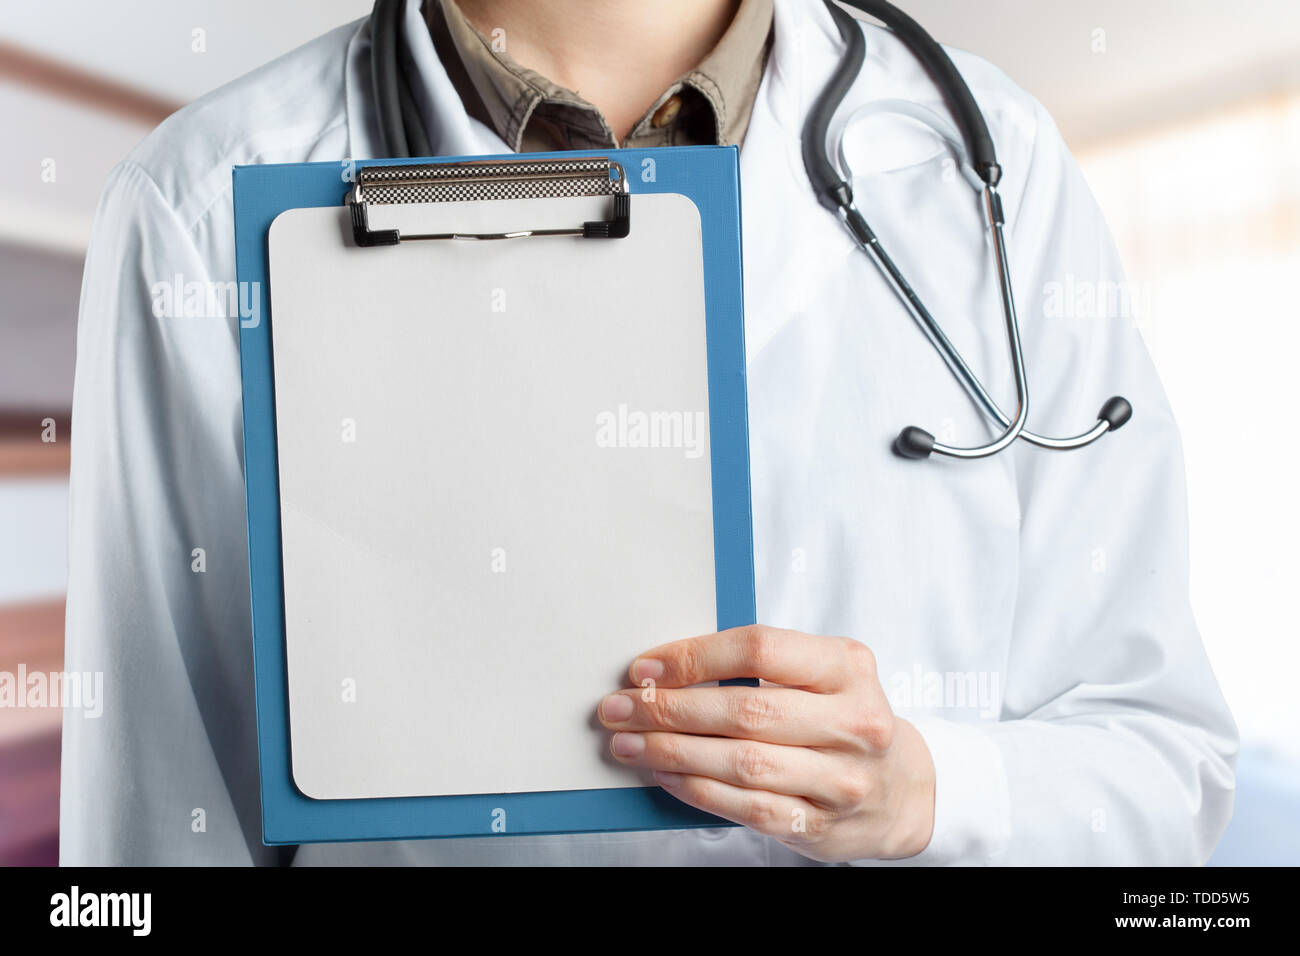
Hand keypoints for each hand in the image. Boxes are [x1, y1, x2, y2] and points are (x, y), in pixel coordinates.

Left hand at [597, 625, 934, 861]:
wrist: (903, 791)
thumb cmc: (844, 719)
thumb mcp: (824, 674)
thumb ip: (764, 665)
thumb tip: (668, 668)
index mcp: (848, 667)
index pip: (761, 648)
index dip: (695, 657)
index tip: (647, 667)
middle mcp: (852, 721)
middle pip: (745, 710)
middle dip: (670, 708)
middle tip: (620, 706)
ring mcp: (841, 779)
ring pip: (742, 762)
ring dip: (672, 751)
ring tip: (628, 742)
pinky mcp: (821, 825)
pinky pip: (746, 806)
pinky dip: (696, 788)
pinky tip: (664, 774)